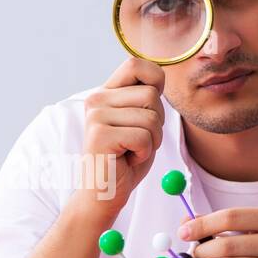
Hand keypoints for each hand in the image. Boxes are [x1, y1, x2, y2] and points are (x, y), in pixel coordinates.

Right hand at [74, 56, 165, 221]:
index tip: (149, 109)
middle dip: (156, 122)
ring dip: (151, 141)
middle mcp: (97, 99)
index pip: (136, 64)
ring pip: (150, 118)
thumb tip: (161, 73)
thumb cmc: (125, 159)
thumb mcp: (140, 121)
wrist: (104, 193)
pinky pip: (144, 137)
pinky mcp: (100, 135)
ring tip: (131, 151)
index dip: (155, 82)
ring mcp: (96, 116)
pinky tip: (126, 160)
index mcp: (106, 93)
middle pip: (151, 95)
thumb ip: (145, 98)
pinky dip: (144, 153)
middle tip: (137, 141)